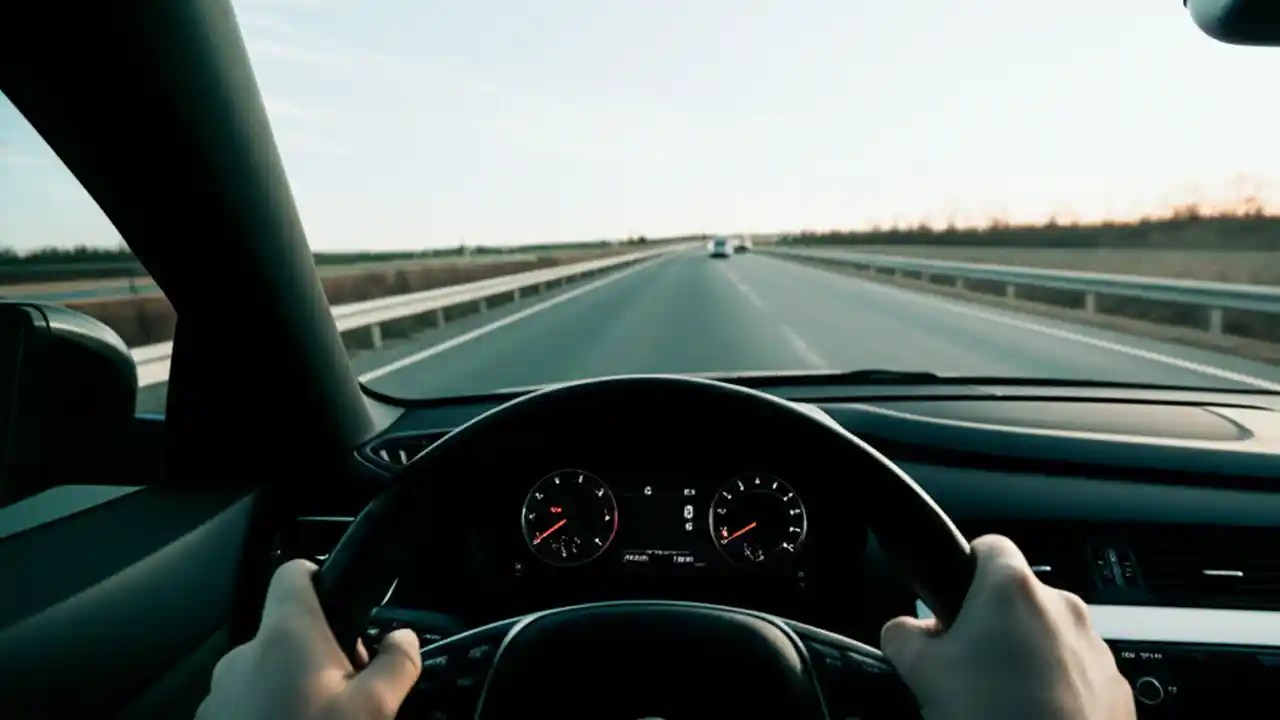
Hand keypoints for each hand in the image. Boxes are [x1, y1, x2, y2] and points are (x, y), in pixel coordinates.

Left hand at [196, 559, 420, 719]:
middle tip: (350, 695)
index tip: (347, 612)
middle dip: (322, 655)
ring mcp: (219, 693)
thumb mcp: (374, 711)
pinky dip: (270, 715)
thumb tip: (403, 639)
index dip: (323, 580)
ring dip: (294, 690)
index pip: (295, 572)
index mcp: (285, 634)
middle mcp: (243, 654)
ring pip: (267, 672)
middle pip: (289, 632)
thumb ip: (396, 664)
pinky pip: (247, 705)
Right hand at [881, 535, 1135, 719]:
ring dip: (1028, 657)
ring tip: (1004, 700)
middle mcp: (1062, 607)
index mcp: (1012, 590)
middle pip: (1019, 598)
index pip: (987, 546)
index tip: (954, 604)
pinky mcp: (1117, 687)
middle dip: (994, 625)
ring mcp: (1097, 648)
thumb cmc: (994, 717)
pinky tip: (1035, 717)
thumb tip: (907, 632)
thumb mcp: (921, 672)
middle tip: (969, 666)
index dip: (965, 571)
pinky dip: (1059, 688)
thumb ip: (905, 636)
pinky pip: (1079, 674)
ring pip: (1050, 637)